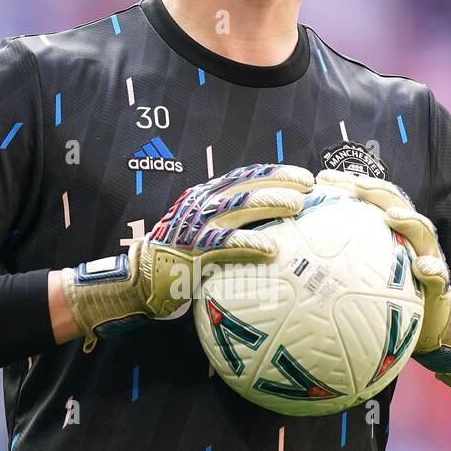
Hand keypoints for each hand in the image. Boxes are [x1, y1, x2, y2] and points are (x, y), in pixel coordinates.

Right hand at [63, 163, 315, 350]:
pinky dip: (251, 242)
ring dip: (271, 203)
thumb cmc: (179, 258)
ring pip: (239, 206)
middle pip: (246, 184)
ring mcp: (196, 224)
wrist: (141, 278)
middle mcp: (201, 203)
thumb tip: (272, 223)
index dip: (275, 172)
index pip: (244, 175)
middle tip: (308, 187)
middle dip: (280, 181)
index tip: (304, 176)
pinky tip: (272, 247)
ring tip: (297, 207)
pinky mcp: (193, 249)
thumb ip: (230, 222)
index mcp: (205, 195)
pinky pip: (227, 243)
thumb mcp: (204, 230)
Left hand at [314, 169, 450, 353]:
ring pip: (422, 232)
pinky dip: (432, 269)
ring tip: (392, 216)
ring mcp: (427, 258)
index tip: (323, 178)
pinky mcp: (439, 285)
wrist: (421, 326)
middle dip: (379, 192)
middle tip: (358, 187)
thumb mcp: (357, 277)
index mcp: (389, 232)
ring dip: (409, 221)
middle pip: (397, 205)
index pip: (369, 200)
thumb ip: (335, 259)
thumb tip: (290, 249)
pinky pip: (438, 275)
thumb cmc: (383, 299)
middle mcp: (410, 239)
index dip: (349, 185)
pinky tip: (422, 267)